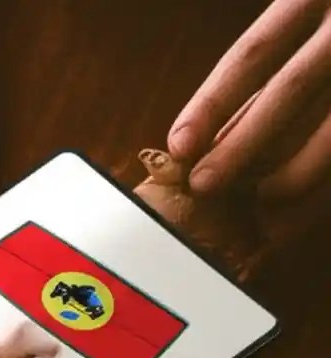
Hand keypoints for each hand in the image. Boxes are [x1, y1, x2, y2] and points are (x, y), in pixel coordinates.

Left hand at [168, 0, 330, 234]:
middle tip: (204, 185)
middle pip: (290, 87)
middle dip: (242, 142)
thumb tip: (215, 136)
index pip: (253, 52)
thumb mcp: (308, 16)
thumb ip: (273, 63)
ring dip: (298, 169)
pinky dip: (330, 177)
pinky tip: (308, 200)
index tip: (179, 146)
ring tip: (264, 200)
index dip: (212, 102)